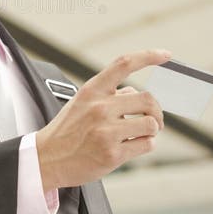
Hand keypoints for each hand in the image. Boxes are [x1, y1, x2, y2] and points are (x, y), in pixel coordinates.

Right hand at [36, 49, 169, 190]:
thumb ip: (109, 95)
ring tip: (138, 135)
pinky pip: (146, 144)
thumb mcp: (82, 103)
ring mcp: (106, 131)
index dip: (149, 56)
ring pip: (151, 124)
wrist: (46, 159)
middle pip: (148, 99)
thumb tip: (138, 95)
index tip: (166, 54)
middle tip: (154, 120)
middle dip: (157, 112)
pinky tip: (130, 147)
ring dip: (151, 131)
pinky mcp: (112, 154)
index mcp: (92, 90)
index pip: (124, 64)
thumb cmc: (67, 131)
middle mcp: (100, 107)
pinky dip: (145, 145)